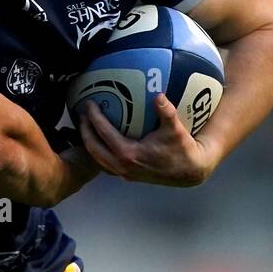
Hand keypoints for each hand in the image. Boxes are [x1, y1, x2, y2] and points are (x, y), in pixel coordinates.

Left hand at [78, 94, 219, 186]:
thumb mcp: (175, 129)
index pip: (104, 133)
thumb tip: (158, 96)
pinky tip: (100, 140)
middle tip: (82, 114)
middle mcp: (122, 166)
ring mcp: (124, 173)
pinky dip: (99, 151)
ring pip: (97, 158)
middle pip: (93, 148)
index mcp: (129, 154)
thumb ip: (166, 112)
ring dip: (90, 142)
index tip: (89, 104)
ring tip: (86, 126)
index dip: (94, 118)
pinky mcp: (128, 175)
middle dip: (85, 130)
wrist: (190, 171)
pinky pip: (105, 163)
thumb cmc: (182, 149)